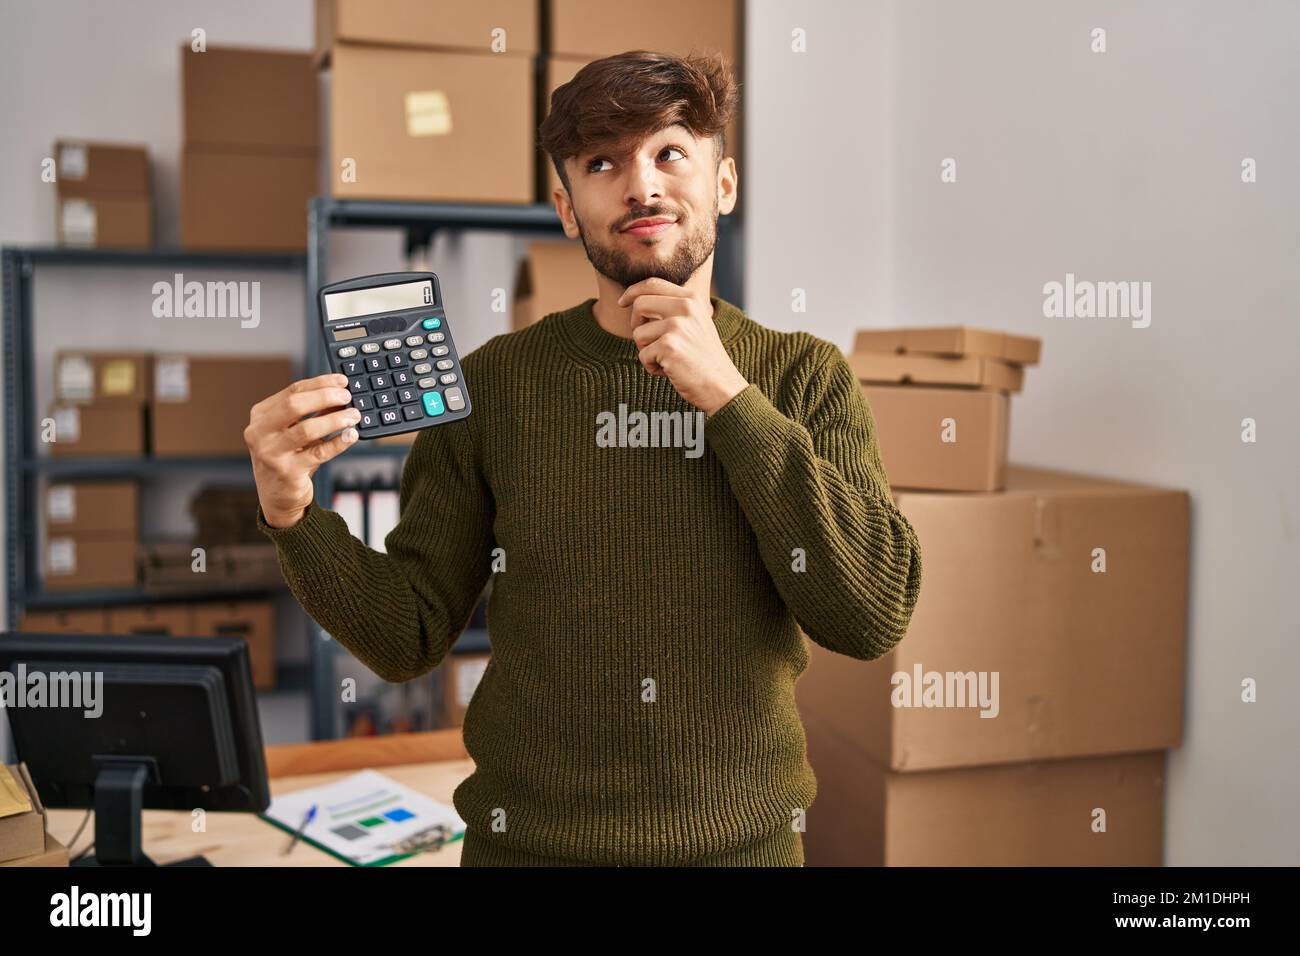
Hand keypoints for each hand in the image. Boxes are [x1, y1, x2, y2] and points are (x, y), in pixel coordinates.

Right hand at [244, 373, 361, 527]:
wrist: (278, 497)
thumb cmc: (287, 457)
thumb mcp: (293, 431)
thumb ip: (312, 413)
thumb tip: (340, 394)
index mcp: (261, 416)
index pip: (292, 391)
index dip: (320, 383)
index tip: (342, 381)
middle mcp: (260, 433)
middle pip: (295, 405)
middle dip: (325, 397)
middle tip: (347, 397)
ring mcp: (271, 453)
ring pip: (307, 429)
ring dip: (334, 420)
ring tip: (353, 416)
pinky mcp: (287, 472)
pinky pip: (319, 453)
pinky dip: (338, 442)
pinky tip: (351, 435)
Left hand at [620, 278, 748, 414]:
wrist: (721, 386)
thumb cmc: (703, 358)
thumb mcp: (694, 323)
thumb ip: (672, 308)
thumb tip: (636, 299)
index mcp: (691, 298)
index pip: (652, 284)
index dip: (632, 292)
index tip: (622, 302)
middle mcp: (685, 307)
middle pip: (639, 304)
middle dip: (635, 325)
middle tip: (647, 342)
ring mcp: (677, 326)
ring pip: (638, 333)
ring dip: (646, 351)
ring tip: (668, 360)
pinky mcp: (669, 346)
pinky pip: (643, 355)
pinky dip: (651, 367)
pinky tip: (670, 371)